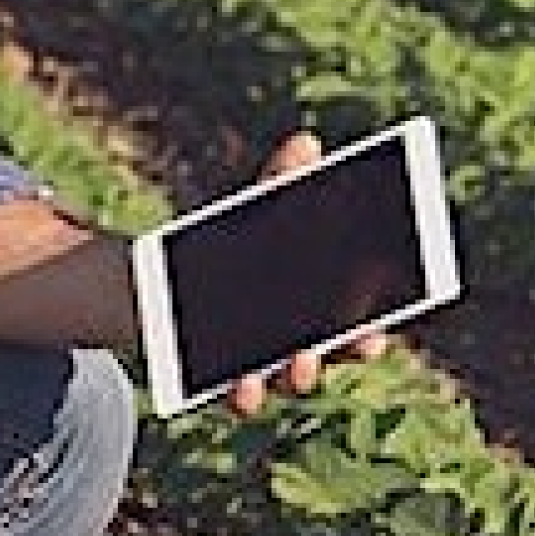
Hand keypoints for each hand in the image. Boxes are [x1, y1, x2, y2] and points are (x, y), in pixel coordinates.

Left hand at [226, 130, 396, 417]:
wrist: (153, 282)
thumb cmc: (222, 246)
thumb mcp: (251, 210)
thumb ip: (278, 181)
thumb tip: (306, 141)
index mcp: (312, 307)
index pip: (352, 323)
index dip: (370, 331)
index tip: (380, 331)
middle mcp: (291, 344)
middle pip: (330, 354)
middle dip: (347, 351)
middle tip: (362, 344)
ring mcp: (258, 366)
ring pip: (287, 381)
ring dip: (302, 376)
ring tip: (301, 364)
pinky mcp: (217, 379)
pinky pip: (237, 394)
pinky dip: (244, 392)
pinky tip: (243, 385)